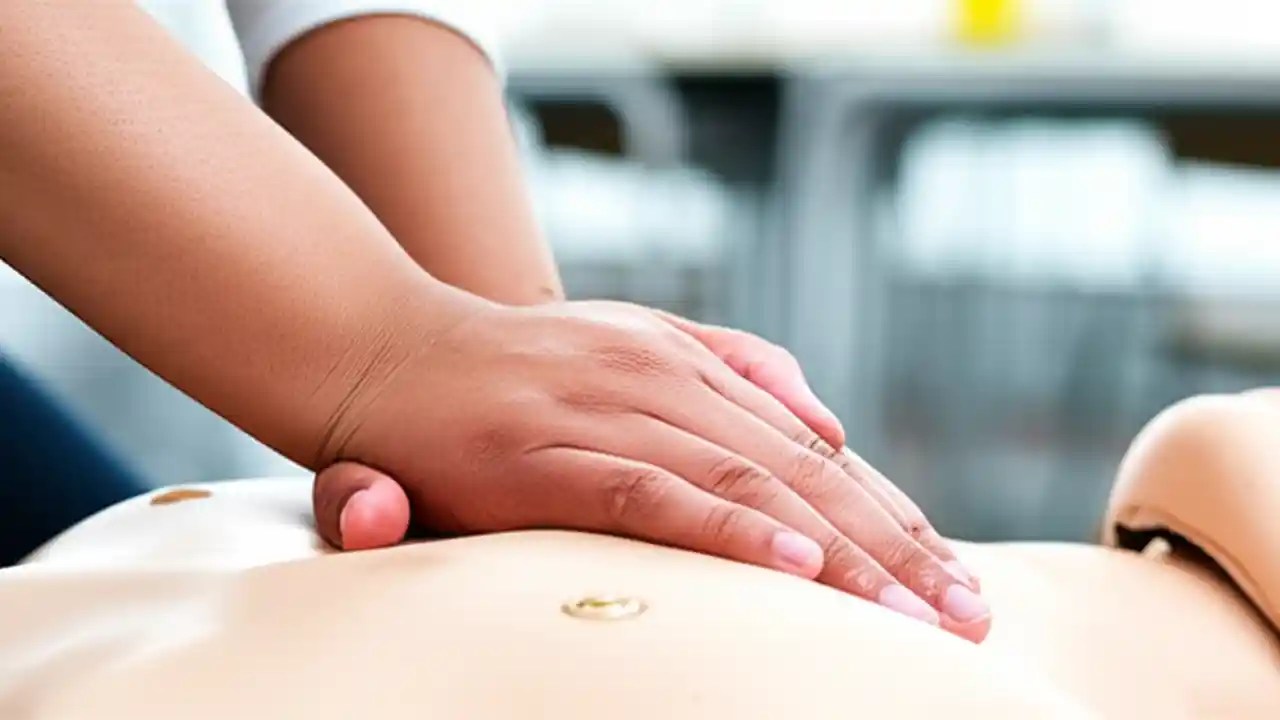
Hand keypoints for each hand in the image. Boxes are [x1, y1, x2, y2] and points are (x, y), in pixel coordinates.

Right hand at [312, 301, 988, 640]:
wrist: (384, 348)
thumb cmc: (511, 369)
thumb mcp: (633, 341)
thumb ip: (734, 365)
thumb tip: (827, 414)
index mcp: (689, 361)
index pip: (812, 446)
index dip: (889, 511)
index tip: (953, 573)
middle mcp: (662, 379)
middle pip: (802, 473)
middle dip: (893, 548)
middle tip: (964, 615)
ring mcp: (606, 413)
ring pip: (749, 487)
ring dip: (841, 554)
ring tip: (912, 614)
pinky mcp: (546, 458)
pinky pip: (655, 497)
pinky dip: (730, 533)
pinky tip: (798, 571)